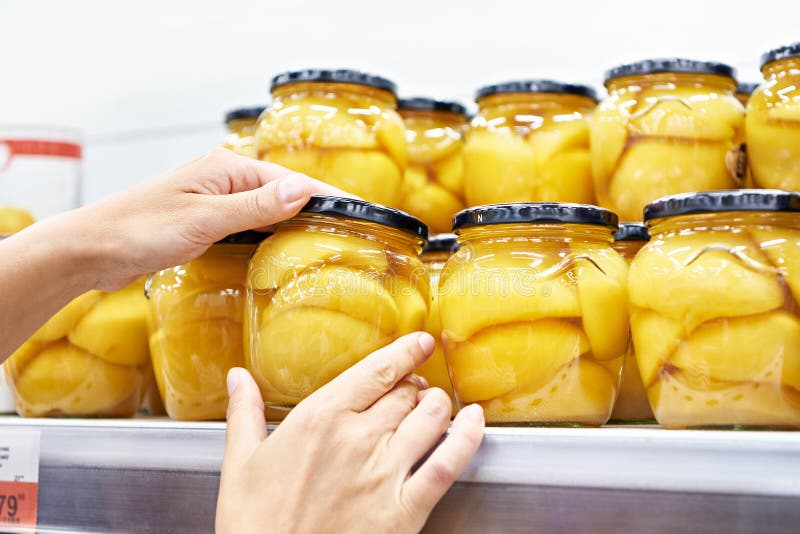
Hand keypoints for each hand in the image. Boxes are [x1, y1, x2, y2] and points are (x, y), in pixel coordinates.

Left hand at [66, 148, 346, 290]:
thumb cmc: (139, 229)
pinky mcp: (204, 223)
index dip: (326, 196)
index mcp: (226, 169)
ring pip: (265, 211)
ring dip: (291, 225)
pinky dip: (267, 236)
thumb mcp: (205, 219)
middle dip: (314, 210)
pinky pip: (247, 226)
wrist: (91, 250)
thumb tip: (302, 189)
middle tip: (350, 234)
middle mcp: (223, 180)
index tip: (360, 210)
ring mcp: (213, 202)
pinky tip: (280, 252)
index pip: (290, 181)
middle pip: (281, 193)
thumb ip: (256, 205)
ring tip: (325, 243)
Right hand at [216, 332, 484, 533]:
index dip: (406, 352)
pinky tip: (474, 422)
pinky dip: (468, 437)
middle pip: (407, 392)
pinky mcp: (405, 508)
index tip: (419, 343)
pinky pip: (448, 462)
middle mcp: (358, 438)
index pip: (377, 370)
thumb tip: (238, 378)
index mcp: (320, 419)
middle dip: (415, 384)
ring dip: (439, 404)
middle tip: (413, 386)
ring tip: (436, 404)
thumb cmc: (254, 525)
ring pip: (432, 417)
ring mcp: (385, 472)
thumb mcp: (240, 465)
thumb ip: (244, 414)